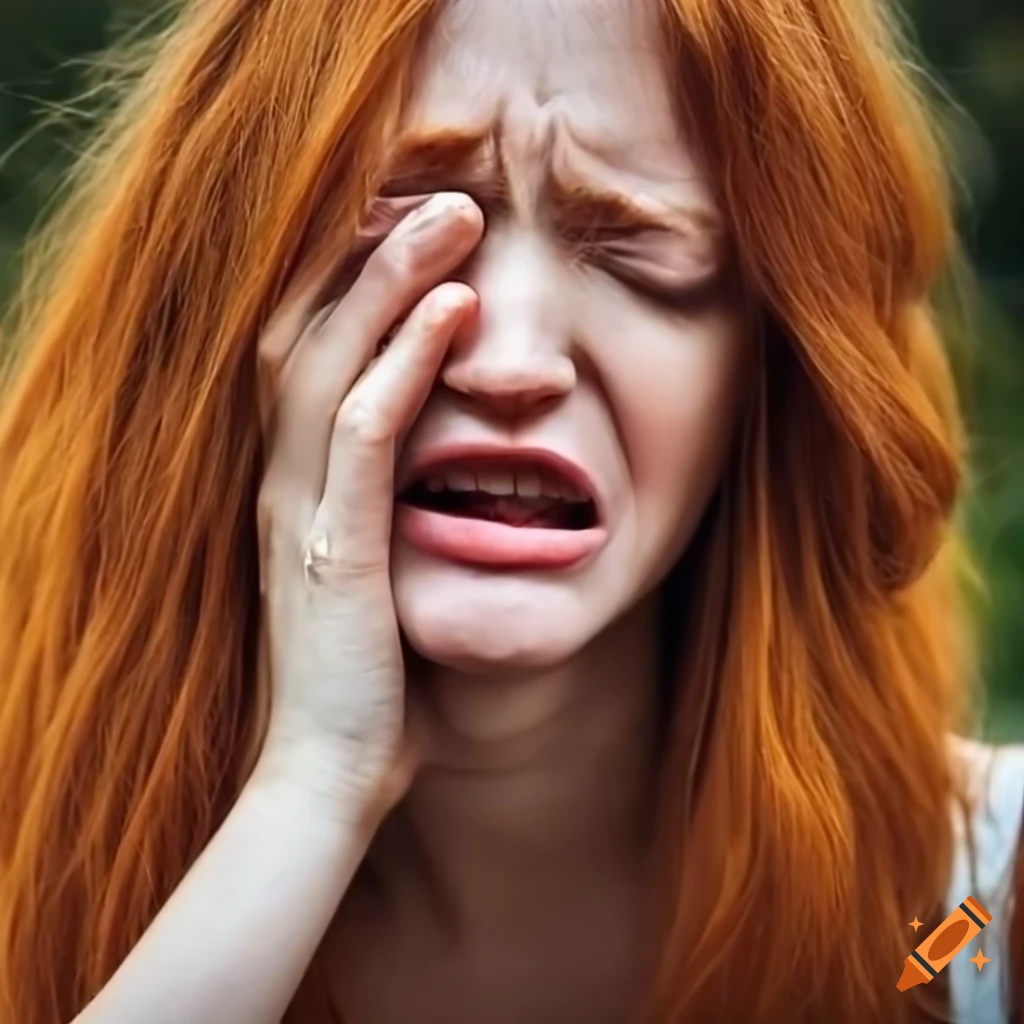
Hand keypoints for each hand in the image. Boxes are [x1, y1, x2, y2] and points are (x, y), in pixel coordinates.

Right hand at [254, 191, 482, 818]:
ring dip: (391, 280)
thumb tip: (453, 475)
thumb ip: (396, 515)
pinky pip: (366, 430)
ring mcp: (301, 509)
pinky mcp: (335, 545)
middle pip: (312, 332)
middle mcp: (284, 481)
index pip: (310, 355)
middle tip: (441, 192)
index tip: (410, 231)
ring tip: (454, 213)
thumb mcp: (379, 577)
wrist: (330, 776)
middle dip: (371, 254)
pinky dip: (406, 361)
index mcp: (297, 487)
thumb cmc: (371, 684)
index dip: (351, 283)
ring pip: (333, 361)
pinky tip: (455, 308)